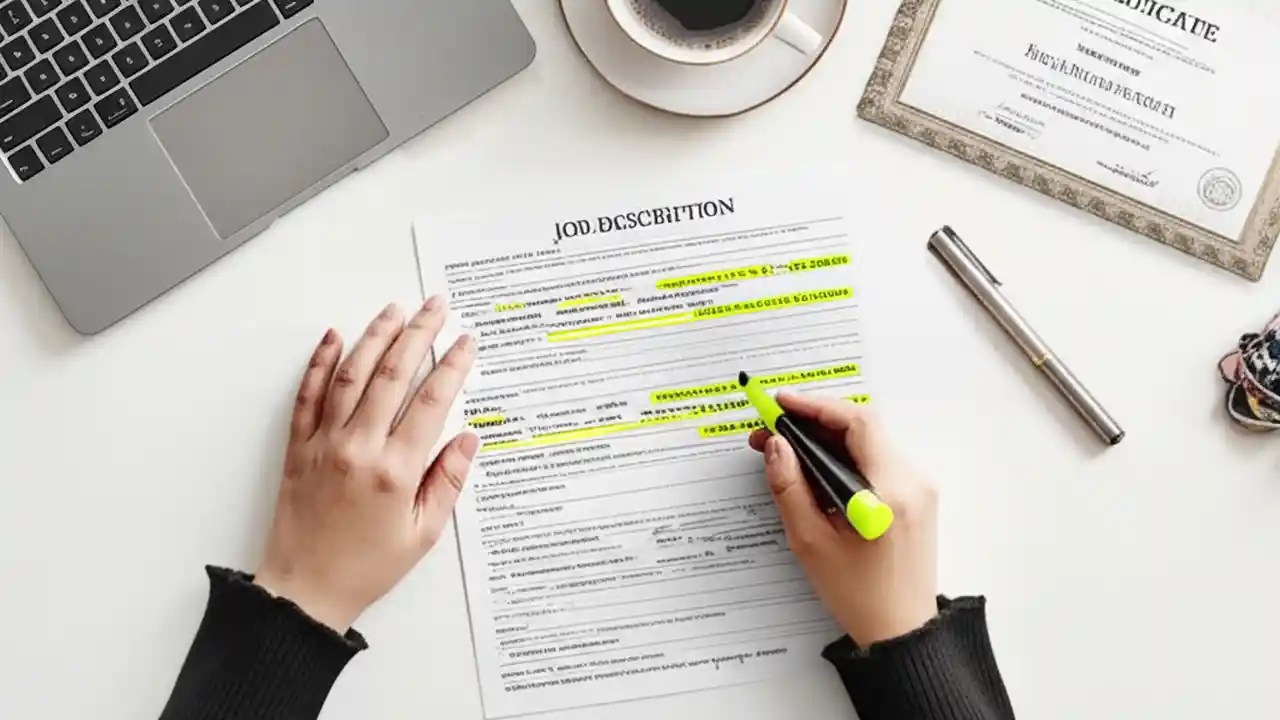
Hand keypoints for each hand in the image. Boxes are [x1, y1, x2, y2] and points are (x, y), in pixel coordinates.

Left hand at [255, 298, 476, 631]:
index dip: (452, 365)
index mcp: (394, 470)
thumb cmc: (365, 567)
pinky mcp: (299, 447)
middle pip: (393, 374)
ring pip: (351, 374)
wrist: (304, 591)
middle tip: (435, 307)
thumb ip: (447, 481)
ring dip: (375, 337)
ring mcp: (325, 443)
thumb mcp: (422, 533)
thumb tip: (467, 439)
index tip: (466, 343)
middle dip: (418, 333)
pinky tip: (334, 337)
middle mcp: (358, 448)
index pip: (431, 401)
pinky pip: (309, 395)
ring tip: (395, 311)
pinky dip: (321, 362)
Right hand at [748, 393, 937, 646]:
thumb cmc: (859, 595)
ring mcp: (918, 487)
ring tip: (784, 451)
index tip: (780, 404)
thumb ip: (790, 488)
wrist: (902, 630)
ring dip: (826, 440)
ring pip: (867, 442)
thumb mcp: (811, 542)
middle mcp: (913, 481)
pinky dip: (843, 456)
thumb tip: (775, 446)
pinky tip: (813, 467)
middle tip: (771, 432)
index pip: (856, 423)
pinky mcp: (915, 496)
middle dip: (813, 422)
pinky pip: (875, 460)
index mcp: (891, 491)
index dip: (815, 406)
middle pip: (861, 427)